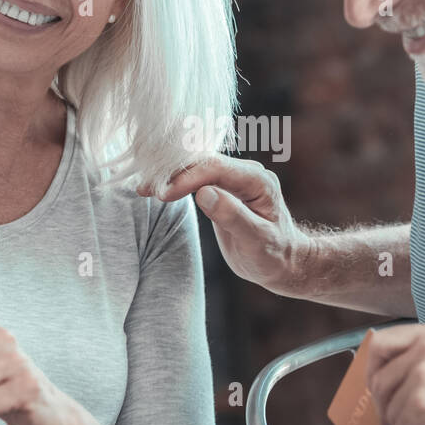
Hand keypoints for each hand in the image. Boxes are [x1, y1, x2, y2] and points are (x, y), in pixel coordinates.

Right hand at [142, 155, 311, 294]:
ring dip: (169, 176)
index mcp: (258, 180)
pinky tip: (155, 190)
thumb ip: (233, 216)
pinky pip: (195, 178)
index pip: (216, 168)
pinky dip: (174, 183)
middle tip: (143, 189)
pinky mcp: (221, 187)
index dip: (187, 178)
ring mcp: (233, 178)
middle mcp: (245, 173)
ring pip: (195, 168)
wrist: (281, 262)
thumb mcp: (257, 241)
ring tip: (143, 188)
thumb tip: (204, 193)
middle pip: (203, 162)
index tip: (163, 194)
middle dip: (172, 174)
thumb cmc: (273, 255)